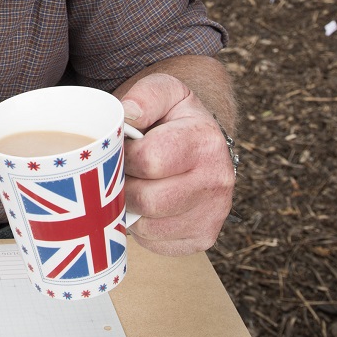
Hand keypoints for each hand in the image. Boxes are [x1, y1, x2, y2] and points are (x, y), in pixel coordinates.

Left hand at [121, 74, 234, 254]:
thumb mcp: (163, 92)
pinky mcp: (204, 237)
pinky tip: (146, 205)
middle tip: (119, 173)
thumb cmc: (174, 118)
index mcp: (205, 141)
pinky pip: (155, 243)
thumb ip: (144, 96)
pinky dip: (142, 228)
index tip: (119, 150)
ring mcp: (213, 213)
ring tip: (133, 186)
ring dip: (129, 209)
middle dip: (121, 187)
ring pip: (148, 226)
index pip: (149, 161)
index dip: (123, 157)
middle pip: (147, 200)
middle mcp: (217, 180)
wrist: (202, 143)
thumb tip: (127, 115)